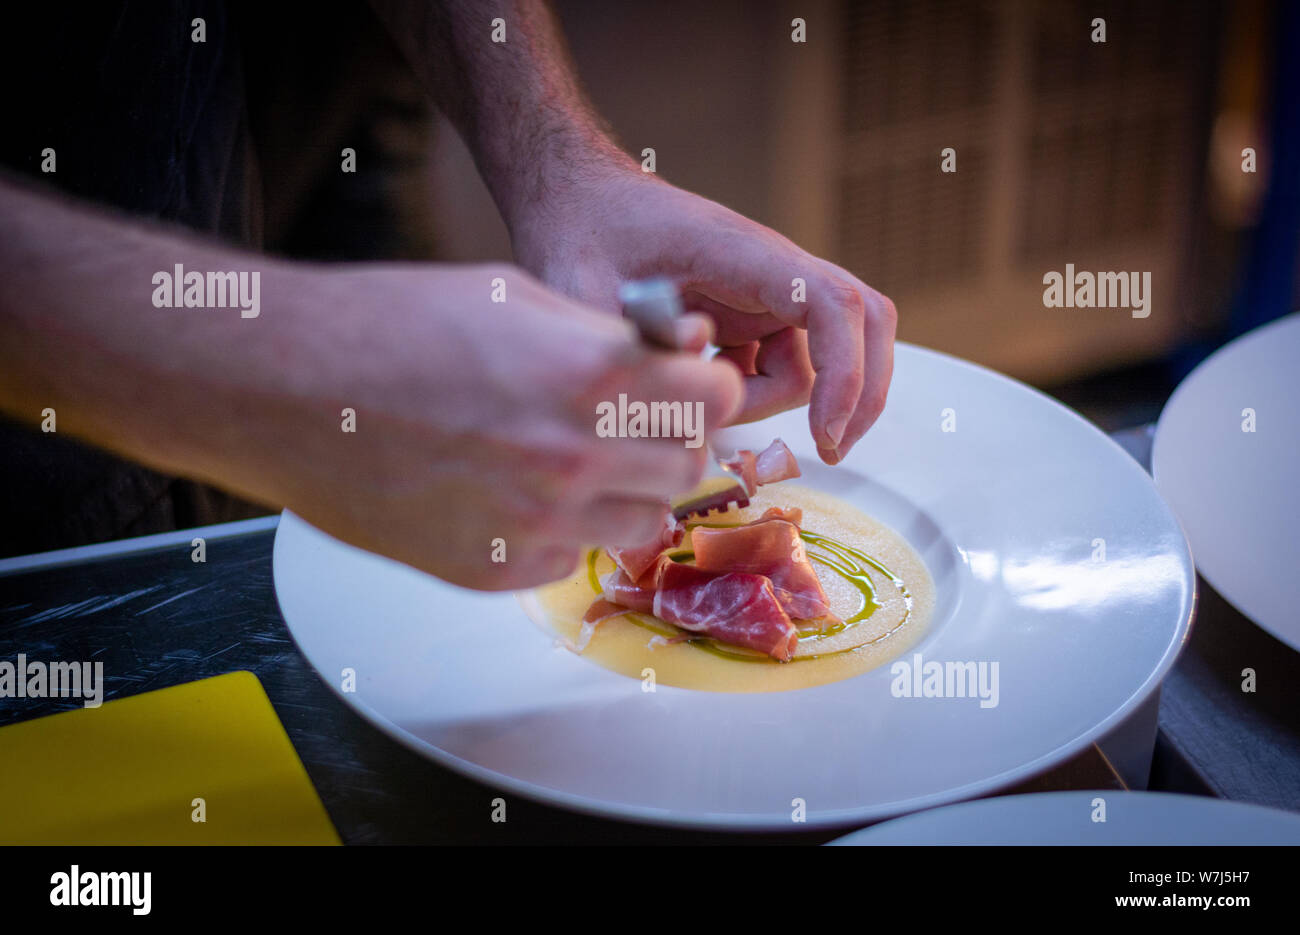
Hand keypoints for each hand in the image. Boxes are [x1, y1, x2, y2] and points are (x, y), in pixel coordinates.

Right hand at [264, 263, 742, 588]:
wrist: (283, 387)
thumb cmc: (388, 328)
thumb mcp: (515, 297)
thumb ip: (607, 335)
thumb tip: (674, 354)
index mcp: (592, 373)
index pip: (715, 400)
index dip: (703, 389)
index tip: (687, 387)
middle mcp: (576, 456)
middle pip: (686, 467)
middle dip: (667, 440)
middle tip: (629, 422)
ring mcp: (537, 521)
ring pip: (641, 523)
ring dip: (623, 492)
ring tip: (568, 459)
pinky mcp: (496, 569)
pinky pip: (569, 556)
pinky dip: (559, 528)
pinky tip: (510, 490)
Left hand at [509, 165, 896, 464]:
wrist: (575, 200)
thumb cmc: (580, 234)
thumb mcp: (585, 296)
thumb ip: (633, 353)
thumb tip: (691, 411)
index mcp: (743, 254)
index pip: (831, 303)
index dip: (846, 372)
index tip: (826, 434)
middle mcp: (770, 271)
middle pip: (860, 325)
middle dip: (856, 391)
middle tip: (827, 450)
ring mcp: (764, 294)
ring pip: (811, 359)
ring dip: (772, 399)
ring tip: (699, 407)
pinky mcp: (748, 315)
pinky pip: (779, 364)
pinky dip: (752, 394)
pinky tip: (694, 392)